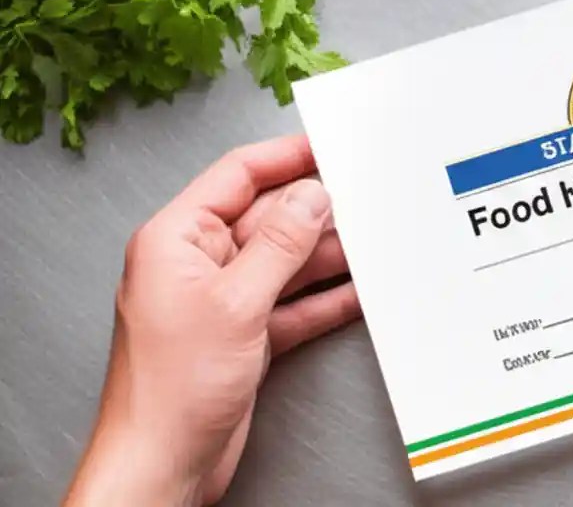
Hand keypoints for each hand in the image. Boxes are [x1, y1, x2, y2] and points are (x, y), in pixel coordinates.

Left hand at [64, 135, 359, 505]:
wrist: (162, 464)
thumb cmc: (169, 391)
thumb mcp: (235, 302)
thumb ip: (280, 245)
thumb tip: (311, 197)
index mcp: (176, 240)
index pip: (237, 177)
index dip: (285, 158)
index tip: (327, 146)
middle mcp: (197, 265)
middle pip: (267, 219)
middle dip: (315, 212)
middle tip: (364, 198)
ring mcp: (222, 301)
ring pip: (285, 263)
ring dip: (328, 257)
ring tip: (372, 242)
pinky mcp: (244, 336)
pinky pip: (293, 304)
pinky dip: (325, 299)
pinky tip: (357, 291)